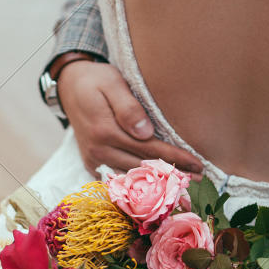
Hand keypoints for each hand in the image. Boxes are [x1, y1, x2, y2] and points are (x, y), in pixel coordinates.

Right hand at [57, 59, 203, 175]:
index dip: (175, 158)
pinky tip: (156, 188)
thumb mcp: (112, 83)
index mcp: (105, 131)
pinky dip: (138, 186)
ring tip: (183, 186)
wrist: (69, 87)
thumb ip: (128, 107)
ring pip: (131, 179)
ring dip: (157, 185)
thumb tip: (145, 132)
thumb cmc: (96, 81)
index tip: (198, 164)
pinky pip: (117, 180)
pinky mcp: (92, 164)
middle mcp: (98, 151)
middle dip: (172, 175)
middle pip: (142, 169)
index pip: (149, 150)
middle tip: (199, 180)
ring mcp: (94, 160)